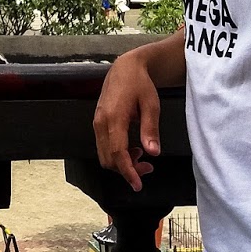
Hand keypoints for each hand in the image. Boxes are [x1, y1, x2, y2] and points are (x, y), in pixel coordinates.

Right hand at [93, 49, 160, 191]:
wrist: (125, 67)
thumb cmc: (139, 83)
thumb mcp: (151, 105)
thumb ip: (150, 129)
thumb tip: (153, 152)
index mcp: (113, 118)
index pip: (117, 153)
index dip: (128, 172)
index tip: (138, 184)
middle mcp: (101, 122)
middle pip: (108, 159)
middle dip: (127, 169)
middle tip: (148, 167)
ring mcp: (97, 122)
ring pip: (104, 155)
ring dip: (122, 163)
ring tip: (141, 156)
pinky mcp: (98, 122)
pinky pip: (103, 146)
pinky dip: (116, 154)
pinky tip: (132, 148)